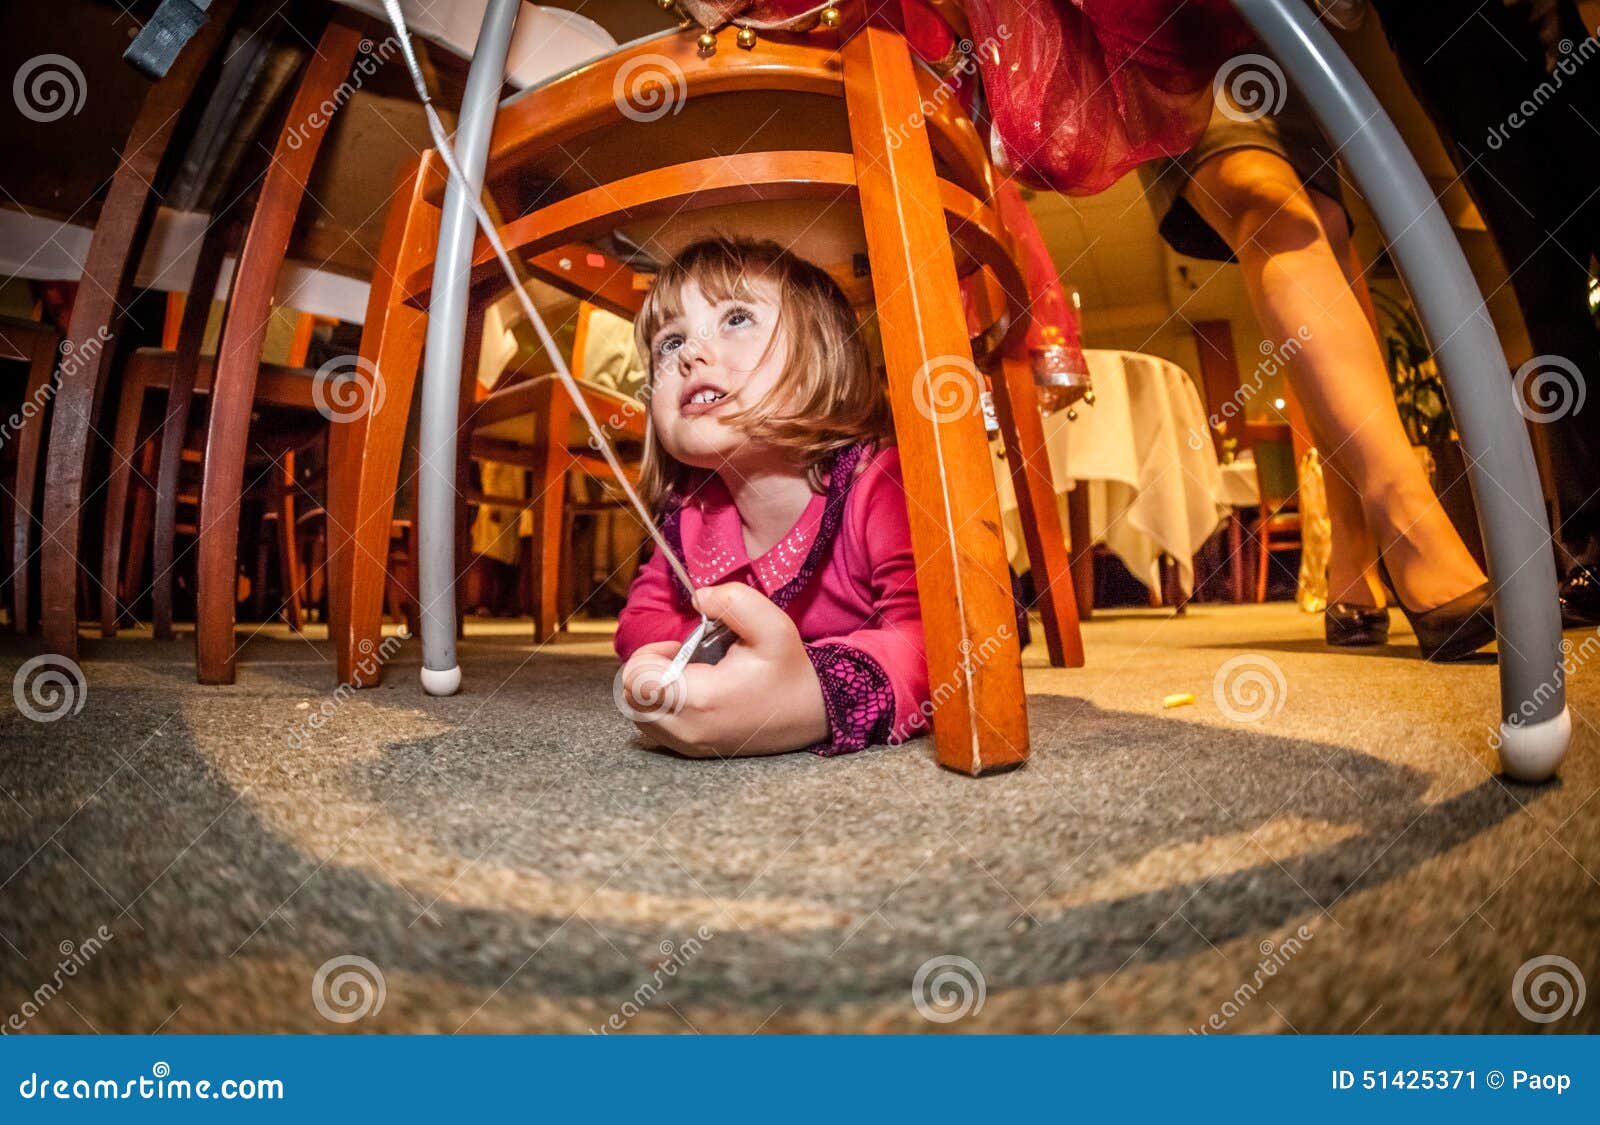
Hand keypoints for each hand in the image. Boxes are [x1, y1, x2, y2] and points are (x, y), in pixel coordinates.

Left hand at [621, 583, 828, 757]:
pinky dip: (661, 707)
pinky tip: (691, 693)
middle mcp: (687, 730)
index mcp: (700, 700)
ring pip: (637, 714)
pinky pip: (653, 727)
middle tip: (683, 659)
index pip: (635, 679)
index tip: (680, 647)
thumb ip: (732, 601)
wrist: (812, 714)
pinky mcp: (692, 751)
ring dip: (652, 689)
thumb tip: (699, 598)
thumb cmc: (789, 670)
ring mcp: (688, 745)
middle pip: (629, 698)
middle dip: (648, 670)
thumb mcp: (772, 625)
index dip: (650, 653)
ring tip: (688, 676)